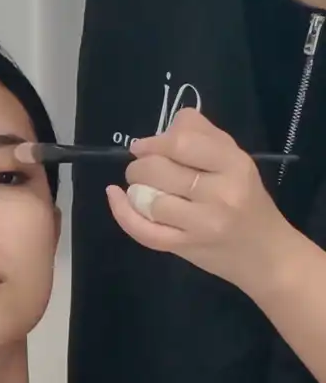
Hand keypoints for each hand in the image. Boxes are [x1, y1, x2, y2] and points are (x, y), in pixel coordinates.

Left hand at [106, 108, 296, 294]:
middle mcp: (220, 194)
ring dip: (135, 190)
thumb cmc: (247, 201)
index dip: (154, 142)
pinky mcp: (186, 248)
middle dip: (139, 166)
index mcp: (234, 165)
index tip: (143, 146)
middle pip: (158, 170)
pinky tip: (116, 196)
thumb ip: (202, 134)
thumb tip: (165, 126)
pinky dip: (122, 212)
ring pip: (147, 199)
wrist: (266, 255)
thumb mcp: (236, 160)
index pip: (181, 142)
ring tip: (143, 190)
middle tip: (143, 170)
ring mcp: (202, 224)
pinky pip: (143, 230)